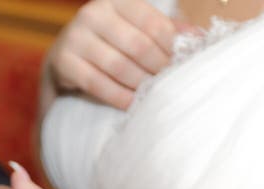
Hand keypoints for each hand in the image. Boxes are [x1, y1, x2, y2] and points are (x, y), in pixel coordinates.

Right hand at [45, 0, 193, 109]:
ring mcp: (75, 36)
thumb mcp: (134, 30)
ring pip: (119, 66)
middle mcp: (93, 13)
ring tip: (155, 95)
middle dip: (158, 68)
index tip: (183, 65)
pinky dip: (118, 96)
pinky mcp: (63, 61)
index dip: (171, 47)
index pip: (153, 23)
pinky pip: (97, 83)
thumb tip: (200, 38)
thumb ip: (165, 31)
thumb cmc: (109, 44)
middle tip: (171, 85)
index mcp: (116, 0)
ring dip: (140, 85)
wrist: (64, 59)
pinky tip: (132, 104)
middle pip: (138, 45)